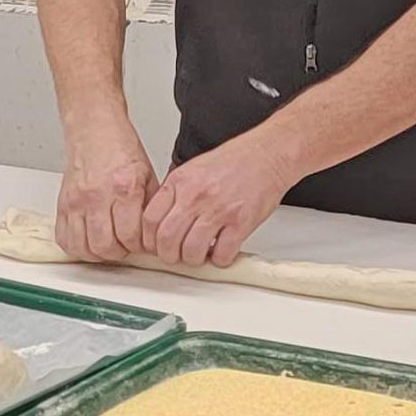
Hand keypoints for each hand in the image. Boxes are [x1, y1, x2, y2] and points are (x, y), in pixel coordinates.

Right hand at [54, 120, 156, 261]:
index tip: (142, 243)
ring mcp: (76, 201)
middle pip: (105, 247)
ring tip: (109, 244)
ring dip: (98, 253)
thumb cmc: (120, 149)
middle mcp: (97, 196)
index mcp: (123, 188)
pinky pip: (64, 239)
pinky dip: (77, 247)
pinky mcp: (62, 204)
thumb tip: (155, 234)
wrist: (94, 129)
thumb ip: (151, 207)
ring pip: (83, 248)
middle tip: (126, 245)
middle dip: (120, 252)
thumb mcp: (147, 175)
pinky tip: (89, 240)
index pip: (130, 236)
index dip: (140, 246)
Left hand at [142, 132, 298, 268]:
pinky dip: (220, 260)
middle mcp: (195, 196)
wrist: (267, 154)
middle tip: (176, 256)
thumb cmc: (234, 161)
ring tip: (200, 255)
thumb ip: (175, 191)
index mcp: (180, 181)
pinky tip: (221, 252)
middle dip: (168, 255)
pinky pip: (222, 254)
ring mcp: (218, 210)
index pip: (150, 219)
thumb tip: (161, 217)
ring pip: (191, 251)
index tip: (155, 246)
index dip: (149, 240)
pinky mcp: (240, 222)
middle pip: (166, 239)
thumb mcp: (193, 168)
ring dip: (194, 260)